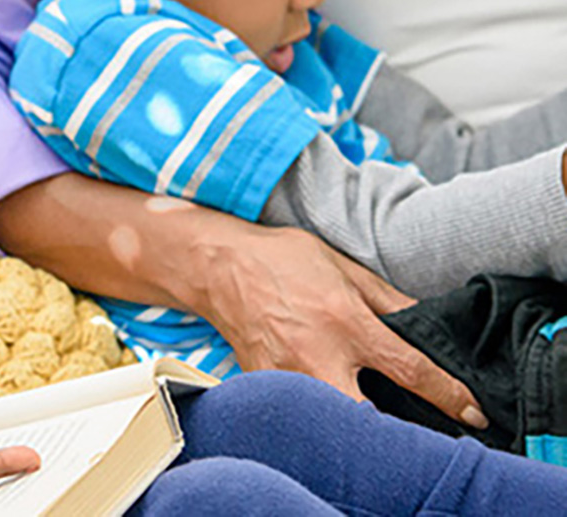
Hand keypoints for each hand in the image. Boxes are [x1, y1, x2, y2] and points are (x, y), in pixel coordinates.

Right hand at [200, 224, 486, 428]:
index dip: (449, 395)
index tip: (471, 410)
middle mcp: (318, 353)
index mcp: (346, 321)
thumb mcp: (344, 267)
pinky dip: (320, 411)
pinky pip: (301, 410)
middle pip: (369, 416)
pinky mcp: (265, 383)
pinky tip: (329, 399)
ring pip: (334, 419)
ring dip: (358, 421)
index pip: (410, 370)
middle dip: (396, 428)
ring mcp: (288, 374)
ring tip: (373, 411)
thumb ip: (388, 299)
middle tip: (415, 426)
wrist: (217, 265)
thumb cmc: (282, 259)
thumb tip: (425, 322)